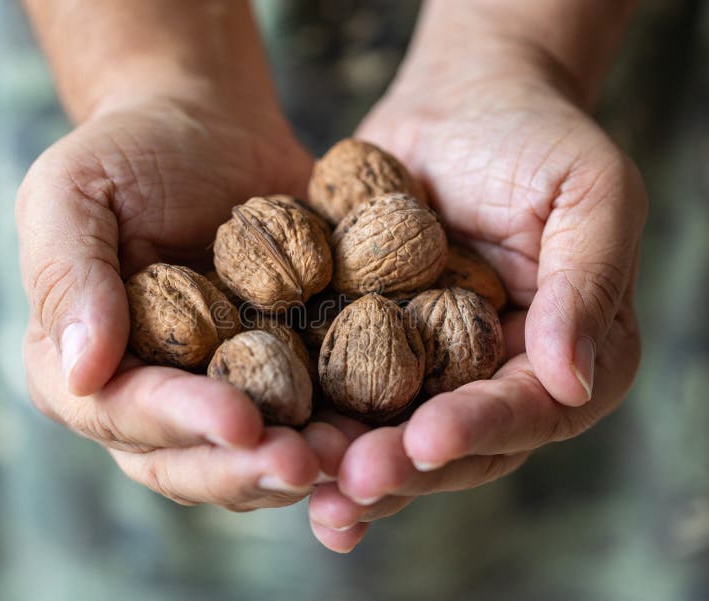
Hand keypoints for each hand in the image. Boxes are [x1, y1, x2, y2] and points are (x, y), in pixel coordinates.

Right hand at [17, 93, 349, 509]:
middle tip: (304, 465)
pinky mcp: (279, 371)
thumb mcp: (73, 191)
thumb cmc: (131, 151)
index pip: (124, 413)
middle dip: (245, 470)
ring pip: (250, 455)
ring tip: (353, 456)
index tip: (241, 423)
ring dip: (299, 465)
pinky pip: (306, 415)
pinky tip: (377, 430)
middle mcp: (150, 394)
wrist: (211, 130)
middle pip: (188, 461)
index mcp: (85, 364)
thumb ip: (69, 275)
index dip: (181, 425)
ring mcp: (218, 388)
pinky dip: (339, 429)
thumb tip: (83, 373)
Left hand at [309, 65, 645, 550]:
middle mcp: (492, 379)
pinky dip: (305, 418)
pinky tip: (265, 443)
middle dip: (402, 467)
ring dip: (343, 461)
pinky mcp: (364, 346)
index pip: (528, 411)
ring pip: (386, 431)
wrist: (459, 104)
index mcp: (559, 356)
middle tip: (350, 480)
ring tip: (299, 473)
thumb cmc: (536, 138)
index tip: (429, 439)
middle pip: (451, 445)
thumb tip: (572, 379)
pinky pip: (336, 390)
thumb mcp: (591, 193)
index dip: (480, 430)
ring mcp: (426, 369)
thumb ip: (588, 282)